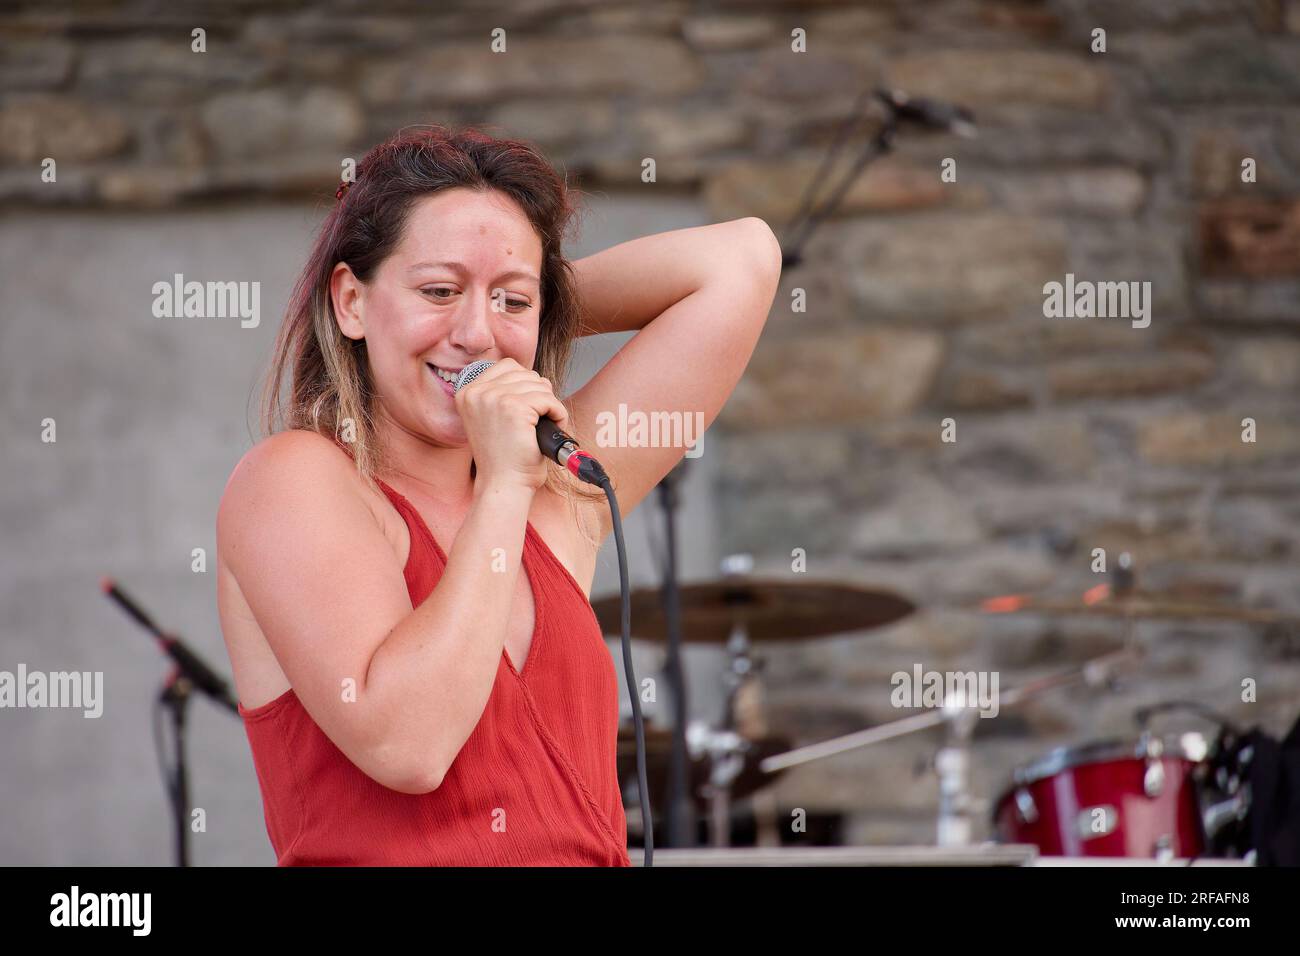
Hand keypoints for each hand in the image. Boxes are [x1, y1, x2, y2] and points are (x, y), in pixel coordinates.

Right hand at [453, 358, 570, 491]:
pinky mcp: (514, 408)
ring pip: (540, 385)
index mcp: (468, 392)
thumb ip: (504, 394)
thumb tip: (537, 378)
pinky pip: (549, 400)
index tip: (527, 411)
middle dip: (540, 396)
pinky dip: (558, 415)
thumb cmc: (505, 459)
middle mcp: (477, 392)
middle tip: (539, 422)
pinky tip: (551, 429)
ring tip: (543, 427)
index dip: (526, 385)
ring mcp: (494, 398)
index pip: (508, 366)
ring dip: (550, 406)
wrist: (504, 486)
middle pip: (526, 373)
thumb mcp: (494, 419)